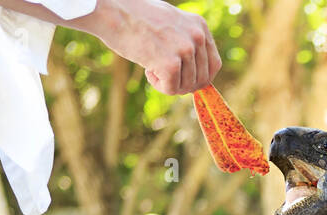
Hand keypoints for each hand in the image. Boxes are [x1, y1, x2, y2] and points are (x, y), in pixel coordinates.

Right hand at [86, 0, 221, 94]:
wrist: (112, 12)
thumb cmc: (136, 16)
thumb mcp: (171, 22)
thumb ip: (187, 39)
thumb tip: (196, 66)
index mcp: (199, 25)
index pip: (214, 64)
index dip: (200, 78)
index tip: (185, 79)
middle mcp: (197, 37)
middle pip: (202, 79)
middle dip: (184, 84)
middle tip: (164, 76)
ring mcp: (185, 50)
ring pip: (187, 86)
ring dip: (169, 83)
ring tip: (152, 66)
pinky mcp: (171, 64)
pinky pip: (171, 89)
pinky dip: (159, 85)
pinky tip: (147, 69)